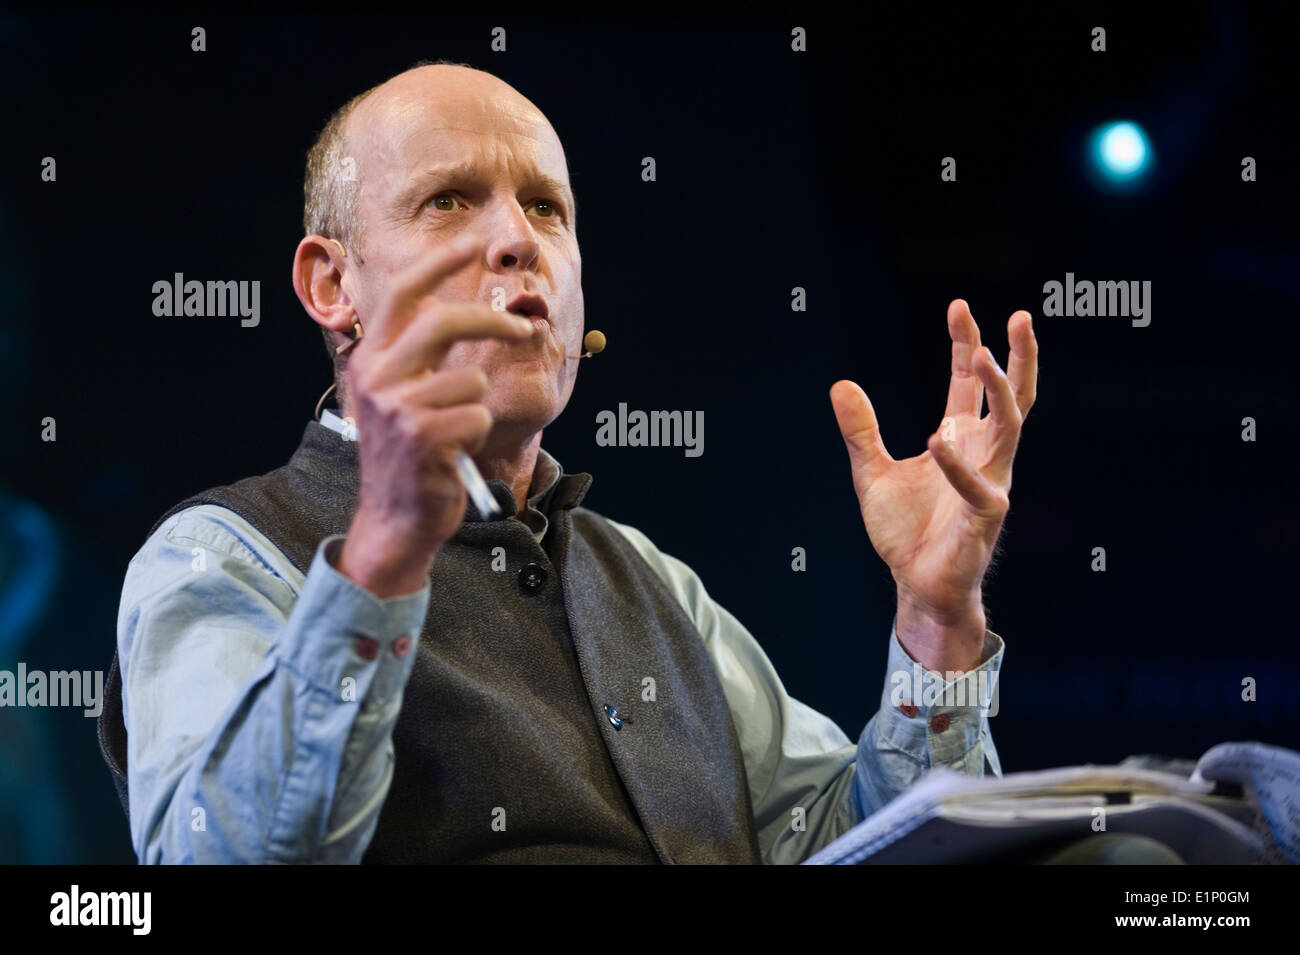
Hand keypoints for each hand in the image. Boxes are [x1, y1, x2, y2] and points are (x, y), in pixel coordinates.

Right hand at [336, 235, 535, 596]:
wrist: (396, 519)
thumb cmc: (414, 456)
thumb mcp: (404, 399)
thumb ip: (421, 360)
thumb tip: (465, 314)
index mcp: (371, 359)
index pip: (405, 296)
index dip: (439, 265)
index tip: (473, 245)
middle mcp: (376, 376)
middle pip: (445, 322)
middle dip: (493, 321)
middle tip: (525, 330)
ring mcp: (396, 406)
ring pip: (471, 379)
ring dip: (478, 406)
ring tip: (458, 431)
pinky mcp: (421, 436)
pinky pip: (477, 415)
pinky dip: (478, 433)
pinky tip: (456, 453)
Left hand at [830, 300, 1037, 672]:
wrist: (917, 583)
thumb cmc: (906, 531)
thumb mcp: (872, 471)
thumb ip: (861, 430)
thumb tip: (840, 384)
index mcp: (959, 439)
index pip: (968, 383)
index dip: (966, 343)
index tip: (960, 307)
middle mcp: (983, 454)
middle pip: (1011, 395)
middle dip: (1017, 356)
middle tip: (1021, 316)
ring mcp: (990, 482)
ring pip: (1009, 427)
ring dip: (998, 390)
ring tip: (981, 354)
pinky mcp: (985, 515)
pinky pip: (977, 485)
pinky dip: (956, 464)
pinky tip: (936, 440)